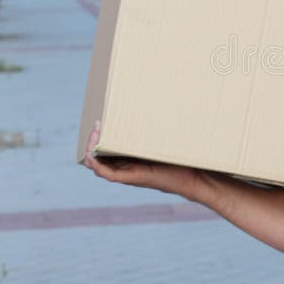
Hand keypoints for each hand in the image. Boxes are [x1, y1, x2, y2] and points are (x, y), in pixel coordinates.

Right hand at [84, 121, 206, 201]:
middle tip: (96, 122)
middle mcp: (126, 167)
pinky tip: (92, 154)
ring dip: (92, 149)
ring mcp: (127, 174)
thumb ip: (156, 128)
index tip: (100, 120)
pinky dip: (96, 165)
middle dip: (93, 140)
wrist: (192, 176)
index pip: (107, 150)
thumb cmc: (180, 157)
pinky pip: (106, 174)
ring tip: (94, 133)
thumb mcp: (163, 139)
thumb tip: (157, 105)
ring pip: (98, 164)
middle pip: (98, 156)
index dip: (99, 138)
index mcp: (131, 159)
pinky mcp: (131, 179)